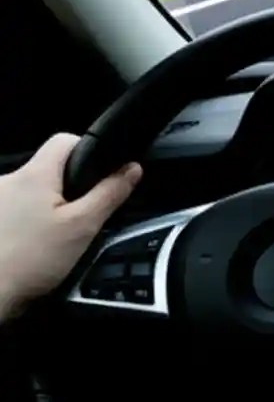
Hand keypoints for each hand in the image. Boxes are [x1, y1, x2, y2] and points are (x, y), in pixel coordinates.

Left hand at [0, 134, 141, 321]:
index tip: (98, 175)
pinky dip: (26, 221)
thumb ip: (110, 193)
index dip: (87, 151)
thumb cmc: (31, 260)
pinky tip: (32, 245)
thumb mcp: (83, 226)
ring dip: (44, 207)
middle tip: (79, 217)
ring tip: (53, 236)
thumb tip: (131, 169)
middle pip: (48, 169)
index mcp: (34, 174)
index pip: (65, 141)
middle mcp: (7, 181)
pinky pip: (14, 209)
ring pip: (31, 192)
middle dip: (66, 189)